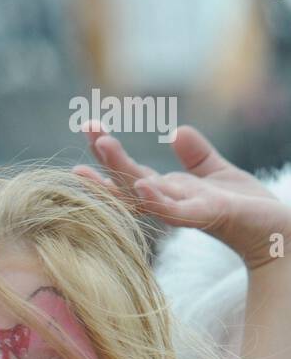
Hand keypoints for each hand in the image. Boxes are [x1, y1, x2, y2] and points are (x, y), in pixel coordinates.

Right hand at [73, 123, 290, 269]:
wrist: (274, 231)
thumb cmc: (246, 206)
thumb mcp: (217, 172)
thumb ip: (196, 155)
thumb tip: (175, 131)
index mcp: (172, 192)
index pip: (133, 173)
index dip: (111, 157)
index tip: (90, 134)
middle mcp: (171, 203)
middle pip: (129, 180)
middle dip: (107, 157)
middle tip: (87, 128)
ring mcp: (184, 212)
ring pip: (144, 193)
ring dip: (121, 172)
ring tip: (103, 146)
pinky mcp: (205, 217)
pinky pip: (173, 211)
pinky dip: (155, 200)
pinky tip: (141, 184)